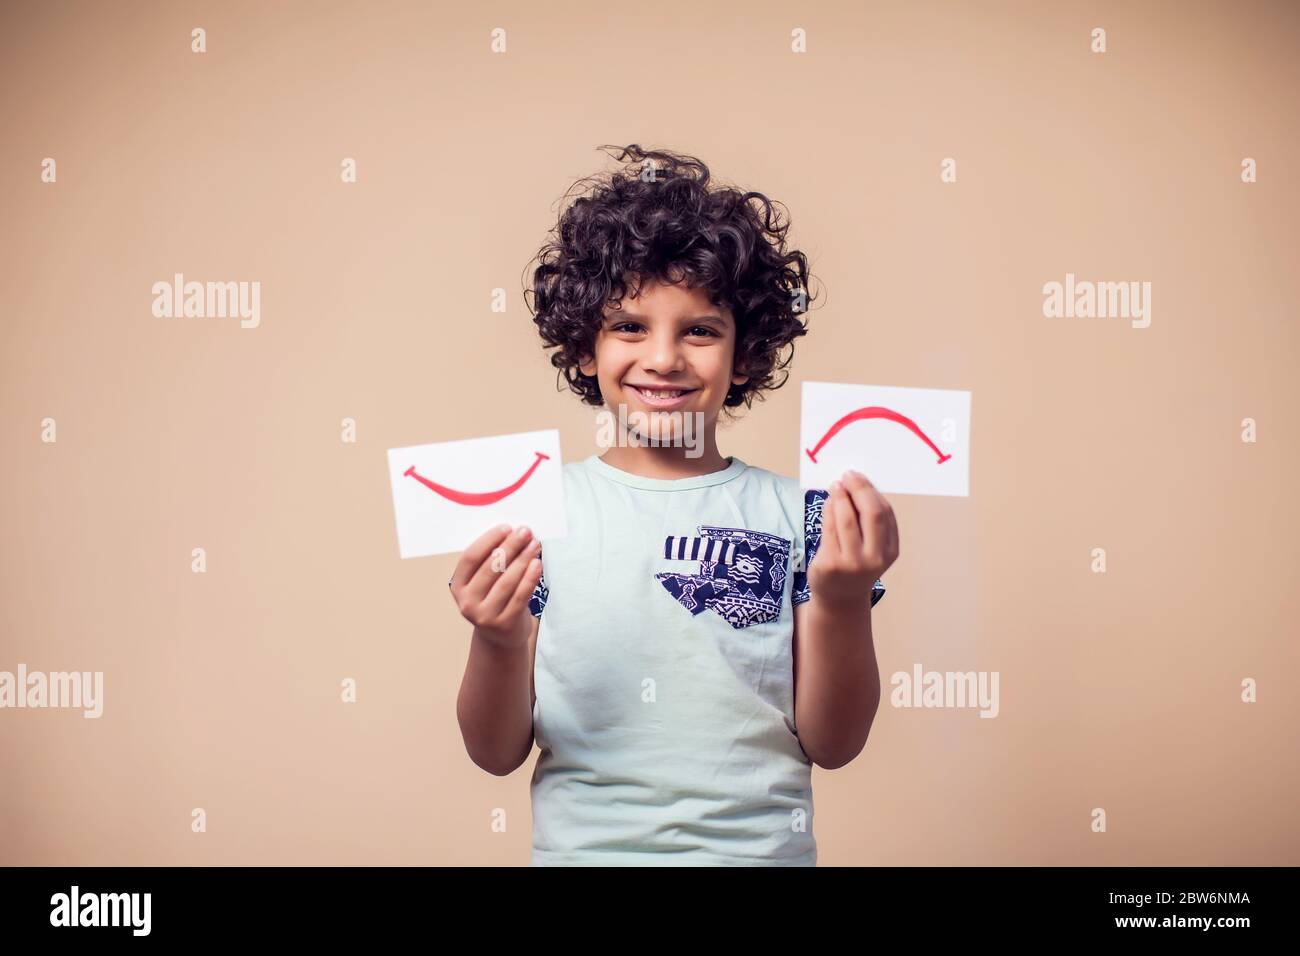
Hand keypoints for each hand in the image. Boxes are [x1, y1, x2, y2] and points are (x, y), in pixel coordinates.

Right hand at [448, 523, 542, 647]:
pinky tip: (537, 564)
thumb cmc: (494, 599)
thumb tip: (512, 532)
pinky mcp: (504, 624)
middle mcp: (467, 602)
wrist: (501, 636)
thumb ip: (491, 560)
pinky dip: (530, 578)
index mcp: (458, 586)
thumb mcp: (484, 582)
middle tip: (525, 532)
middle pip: (490, 568)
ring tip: (534, 545)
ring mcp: (485, 616)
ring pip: (507, 581)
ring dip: (523, 559)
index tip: (506, 527)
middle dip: (510, 546)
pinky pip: (520, 596)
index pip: (470, 558)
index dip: (488, 540)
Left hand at [806, 469, 898, 607]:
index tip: (859, 477)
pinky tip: (828, 502)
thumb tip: (856, 486)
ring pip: (847, 519)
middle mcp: (875, 558)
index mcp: (890, 551)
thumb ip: (869, 522)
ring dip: (840, 497)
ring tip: (836, 486)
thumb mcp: (871, 548)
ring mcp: (852, 563)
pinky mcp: (830, 564)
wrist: (839, 598)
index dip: (871, 491)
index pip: (884, 513)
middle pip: (871, 513)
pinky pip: (829, 529)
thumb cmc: (855, 565)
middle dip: (859, 489)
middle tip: (848, 475)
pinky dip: (829, 510)